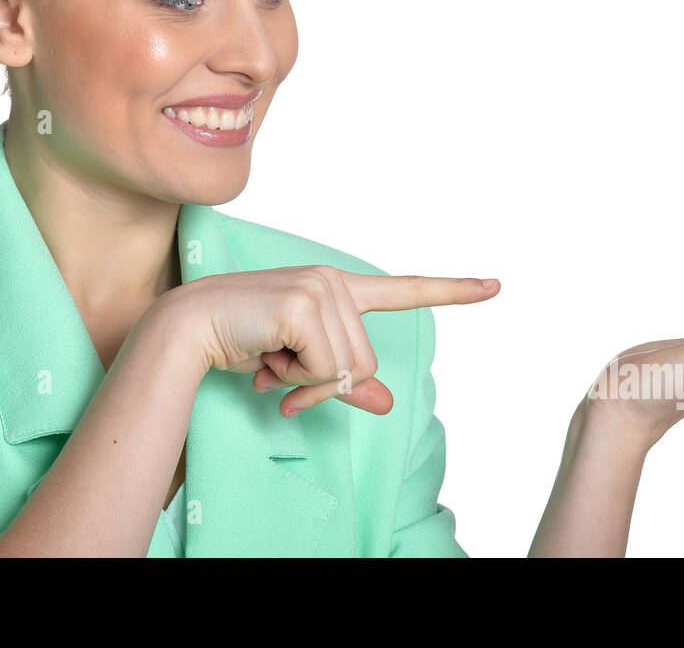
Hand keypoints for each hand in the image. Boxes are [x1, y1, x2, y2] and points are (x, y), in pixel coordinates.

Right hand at [150, 265, 499, 417]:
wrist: (188, 330)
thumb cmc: (243, 343)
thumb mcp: (300, 367)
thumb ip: (344, 382)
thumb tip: (387, 403)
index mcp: (338, 289)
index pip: (405, 289)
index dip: (453, 290)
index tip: (495, 284)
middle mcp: (333, 281)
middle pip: (365, 362)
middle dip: (323, 383)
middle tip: (282, 371)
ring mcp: (320, 288)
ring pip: (347, 369)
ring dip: (306, 383)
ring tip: (270, 362)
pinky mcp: (303, 304)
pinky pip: (324, 369)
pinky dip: (295, 379)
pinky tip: (264, 358)